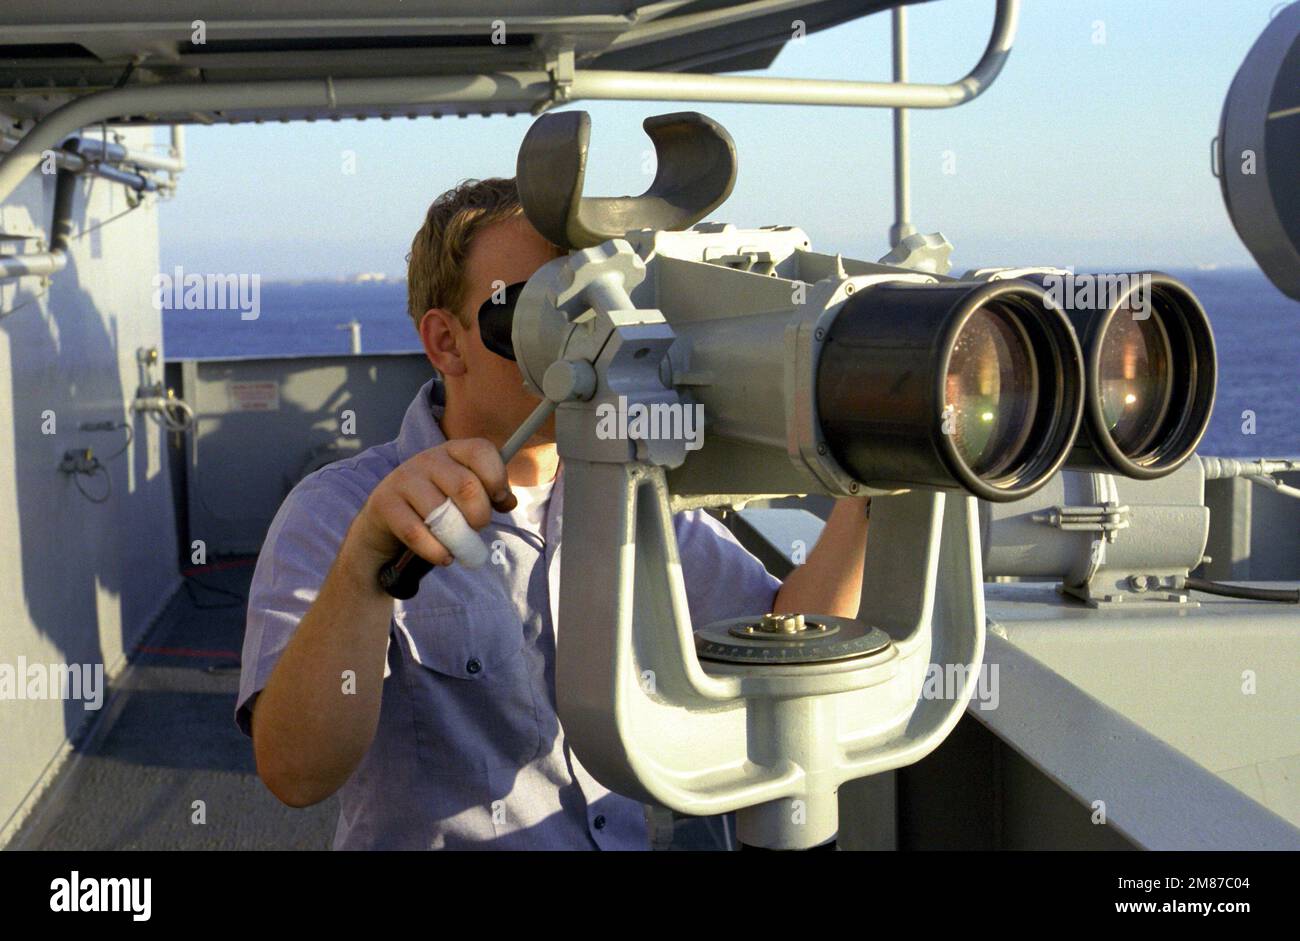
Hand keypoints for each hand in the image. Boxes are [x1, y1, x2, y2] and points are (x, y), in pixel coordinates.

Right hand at [344, 438, 517, 571]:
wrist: (384, 523)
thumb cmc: (435, 506)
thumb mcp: (462, 495)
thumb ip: (490, 495)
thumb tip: (508, 502)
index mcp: (452, 450)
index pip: (481, 451)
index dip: (497, 478)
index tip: (500, 501)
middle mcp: (427, 459)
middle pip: (466, 486)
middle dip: (479, 516)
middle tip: (476, 528)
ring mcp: (403, 479)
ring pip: (441, 512)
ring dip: (458, 539)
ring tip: (460, 547)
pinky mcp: (384, 503)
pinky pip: (416, 532)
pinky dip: (436, 551)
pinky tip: (444, 557)